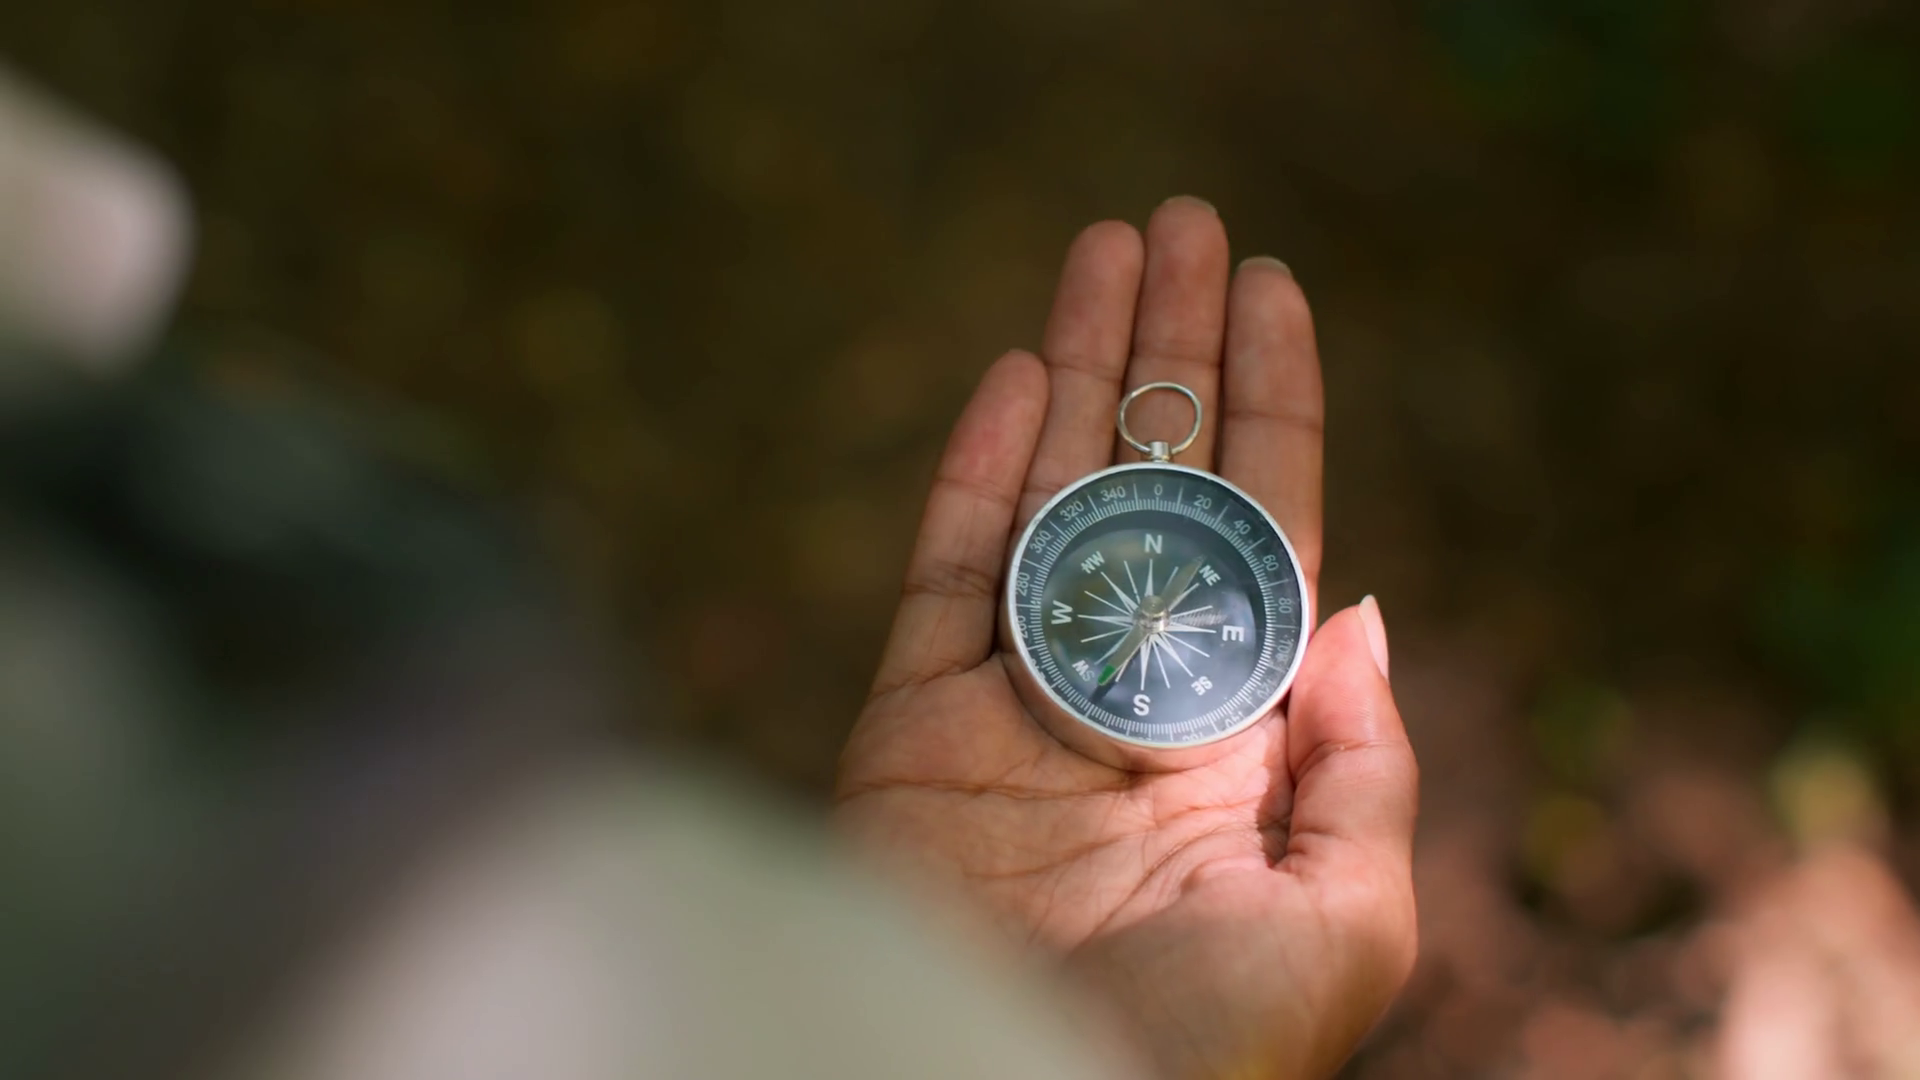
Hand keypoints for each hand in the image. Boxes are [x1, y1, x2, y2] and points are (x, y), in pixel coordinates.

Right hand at [836, 198, 1417, 1079]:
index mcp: (1237, 731)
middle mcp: (1128, 693)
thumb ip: (1362, 763)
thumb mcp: (1347, 919)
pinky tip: (1019, 373)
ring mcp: (1017, 702)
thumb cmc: (1209, 1049)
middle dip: (1174, 353)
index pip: (1265, 527)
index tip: (1277, 289)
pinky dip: (977, 469)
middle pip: (1156, 482)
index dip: (1273, 403)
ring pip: (1051, 497)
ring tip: (1105, 248)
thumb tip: (1359, 605)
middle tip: (1182, 224)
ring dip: (1082, 369)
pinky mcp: (911, 725)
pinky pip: (947, 572)